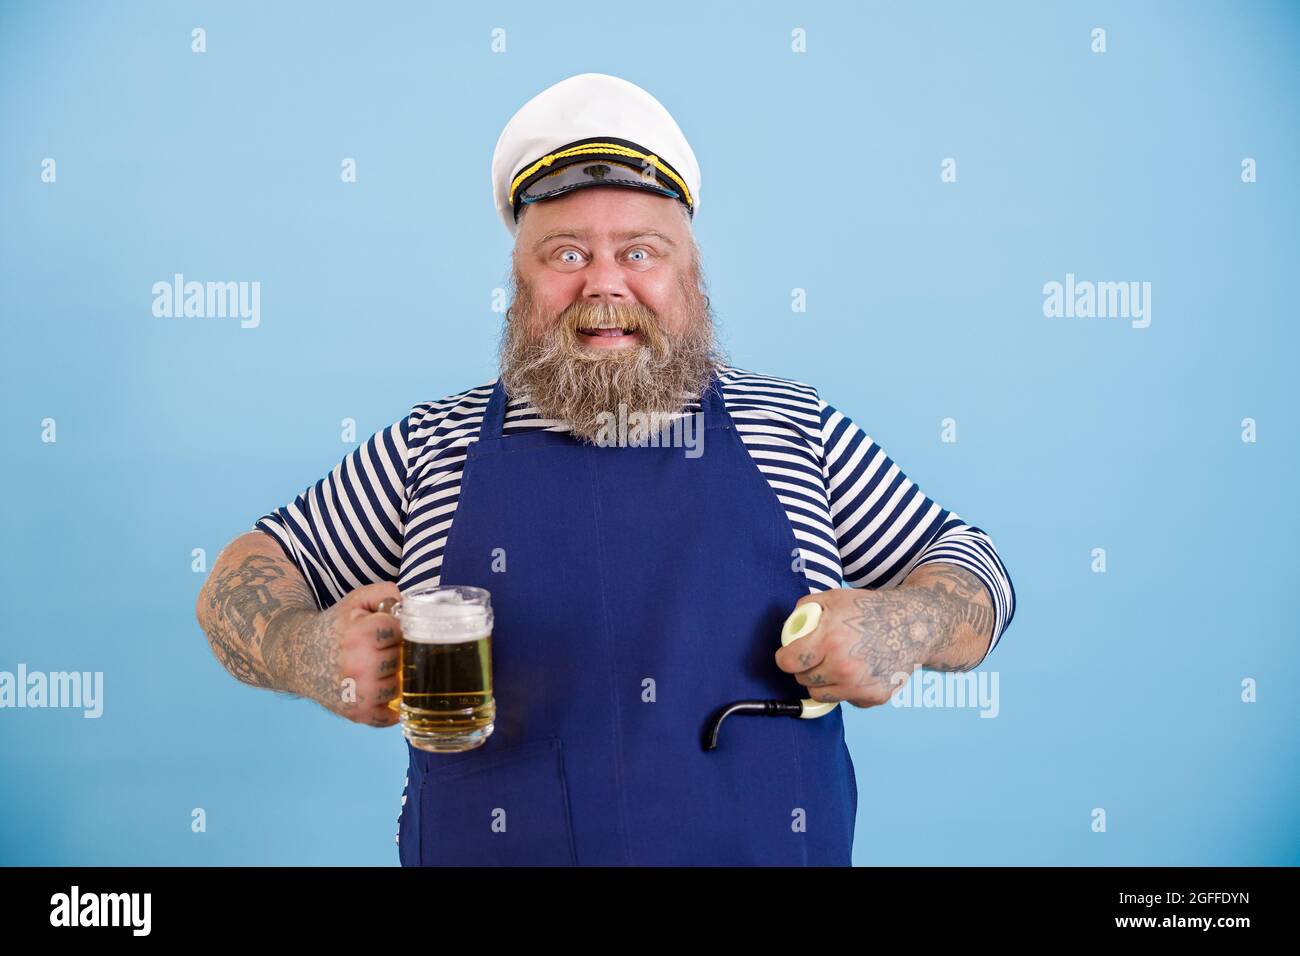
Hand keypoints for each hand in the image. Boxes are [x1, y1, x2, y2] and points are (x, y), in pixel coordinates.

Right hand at [268, 582, 402, 726]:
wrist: (297, 656)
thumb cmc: (334, 628)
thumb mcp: (355, 601)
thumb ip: (385, 593)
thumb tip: (407, 604)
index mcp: (359, 635)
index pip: (399, 631)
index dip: (395, 629)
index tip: (386, 631)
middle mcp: (358, 666)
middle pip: (401, 660)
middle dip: (395, 653)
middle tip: (381, 650)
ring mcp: (357, 693)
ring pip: (398, 687)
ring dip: (392, 678)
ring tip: (378, 669)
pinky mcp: (356, 713)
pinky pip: (389, 716)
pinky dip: (389, 708)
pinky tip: (381, 693)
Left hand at [773, 587, 949, 708]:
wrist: (912, 625)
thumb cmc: (870, 609)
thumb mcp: (834, 598)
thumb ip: (805, 610)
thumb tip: (789, 629)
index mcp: (830, 640)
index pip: (789, 663)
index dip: (786, 657)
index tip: (790, 655)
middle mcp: (844, 667)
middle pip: (803, 680)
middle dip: (805, 668)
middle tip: (817, 655)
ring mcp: (859, 686)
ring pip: (821, 694)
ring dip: (822, 681)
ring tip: (835, 663)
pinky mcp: (873, 697)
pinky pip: (845, 699)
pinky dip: (846, 688)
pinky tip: (858, 670)